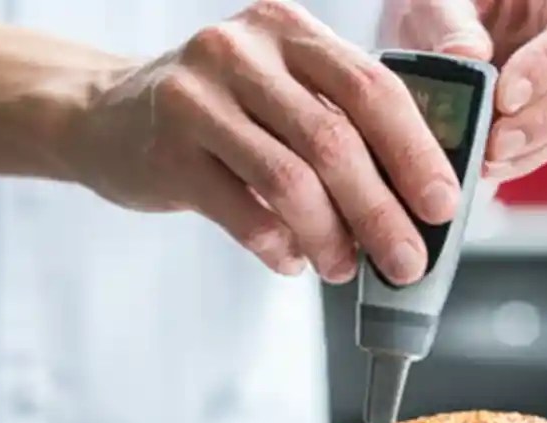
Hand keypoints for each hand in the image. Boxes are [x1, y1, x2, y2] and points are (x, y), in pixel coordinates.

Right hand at [65, 0, 460, 283]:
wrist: (104, 116)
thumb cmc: (217, 112)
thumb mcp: (279, 90)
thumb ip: (340, 124)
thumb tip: (416, 199)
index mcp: (289, 30)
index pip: (372, 88)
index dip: (416, 151)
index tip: (443, 205)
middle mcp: (243, 52)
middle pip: (334, 140)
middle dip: (381, 211)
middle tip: (407, 259)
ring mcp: (198, 99)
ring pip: (289, 181)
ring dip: (331, 238)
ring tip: (344, 268)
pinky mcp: (166, 151)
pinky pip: (242, 213)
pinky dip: (278, 247)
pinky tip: (292, 259)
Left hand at [384, 0, 546, 180]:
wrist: (428, 40)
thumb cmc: (445, 8)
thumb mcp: (438, 3)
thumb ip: (453, 24)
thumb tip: (468, 57)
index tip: (506, 97)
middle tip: (499, 141)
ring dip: (533, 148)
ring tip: (487, 157)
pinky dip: (519, 162)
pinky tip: (487, 165)